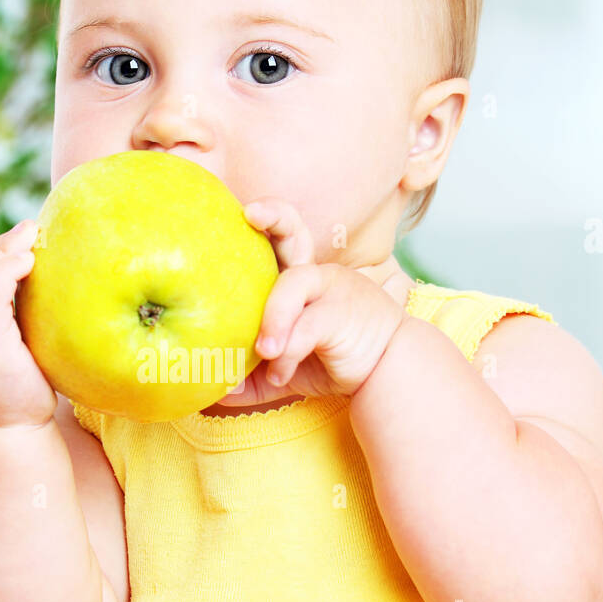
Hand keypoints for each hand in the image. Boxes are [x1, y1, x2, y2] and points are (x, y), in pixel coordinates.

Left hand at [218, 197, 410, 406]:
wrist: (386, 374)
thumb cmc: (333, 361)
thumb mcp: (286, 369)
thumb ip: (253, 378)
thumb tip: (216, 391)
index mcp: (297, 281)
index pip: (278, 240)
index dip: (264, 220)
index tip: (244, 210)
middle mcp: (314, 275)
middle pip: (295, 233)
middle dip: (275, 217)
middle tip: (251, 214)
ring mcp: (332, 289)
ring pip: (293, 283)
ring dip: (274, 316)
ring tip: (265, 350)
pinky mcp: (343, 313)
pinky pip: (307, 326)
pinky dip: (288, 352)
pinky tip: (281, 374)